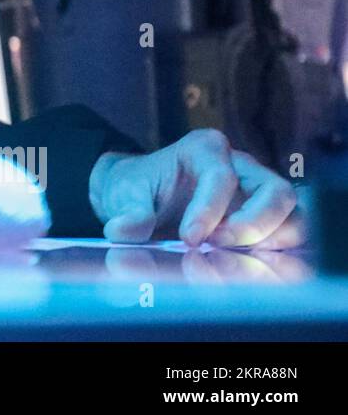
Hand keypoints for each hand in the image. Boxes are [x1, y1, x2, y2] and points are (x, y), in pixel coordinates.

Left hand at [88, 129, 302, 247]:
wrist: (142, 198)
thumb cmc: (138, 188)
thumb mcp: (125, 195)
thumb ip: (128, 213)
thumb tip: (123, 232)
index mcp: (204, 149)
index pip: (220, 176)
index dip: (209, 209)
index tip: (189, 239)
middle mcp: (241, 166)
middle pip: (275, 191)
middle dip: (254, 224)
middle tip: (220, 246)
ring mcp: (259, 192)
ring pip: (292, 215)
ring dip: (271, 241)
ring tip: (235, 258)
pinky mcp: (267, 218)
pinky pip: (289, 235)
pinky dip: (277, 253)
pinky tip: (249, 265)